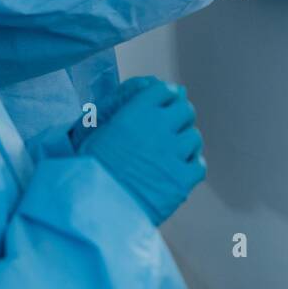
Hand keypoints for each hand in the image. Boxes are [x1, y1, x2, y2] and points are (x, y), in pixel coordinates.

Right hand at [78, 77, 205, 224]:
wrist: (93, 205)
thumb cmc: (88, 166)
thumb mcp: (96, 126)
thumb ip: (124, 102)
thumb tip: (152, 83)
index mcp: (136, 111)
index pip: (164, 91)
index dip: (165, 97)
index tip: (163, 105)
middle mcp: (159, 128)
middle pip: (185, 111)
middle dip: (179, 117)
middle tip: (169, 130)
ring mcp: (173, 154)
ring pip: (194, 138)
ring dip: (185, 142)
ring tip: (170, 154)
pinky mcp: (181, 180)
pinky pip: (199, 165)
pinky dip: (191, 166)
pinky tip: (176, 171)